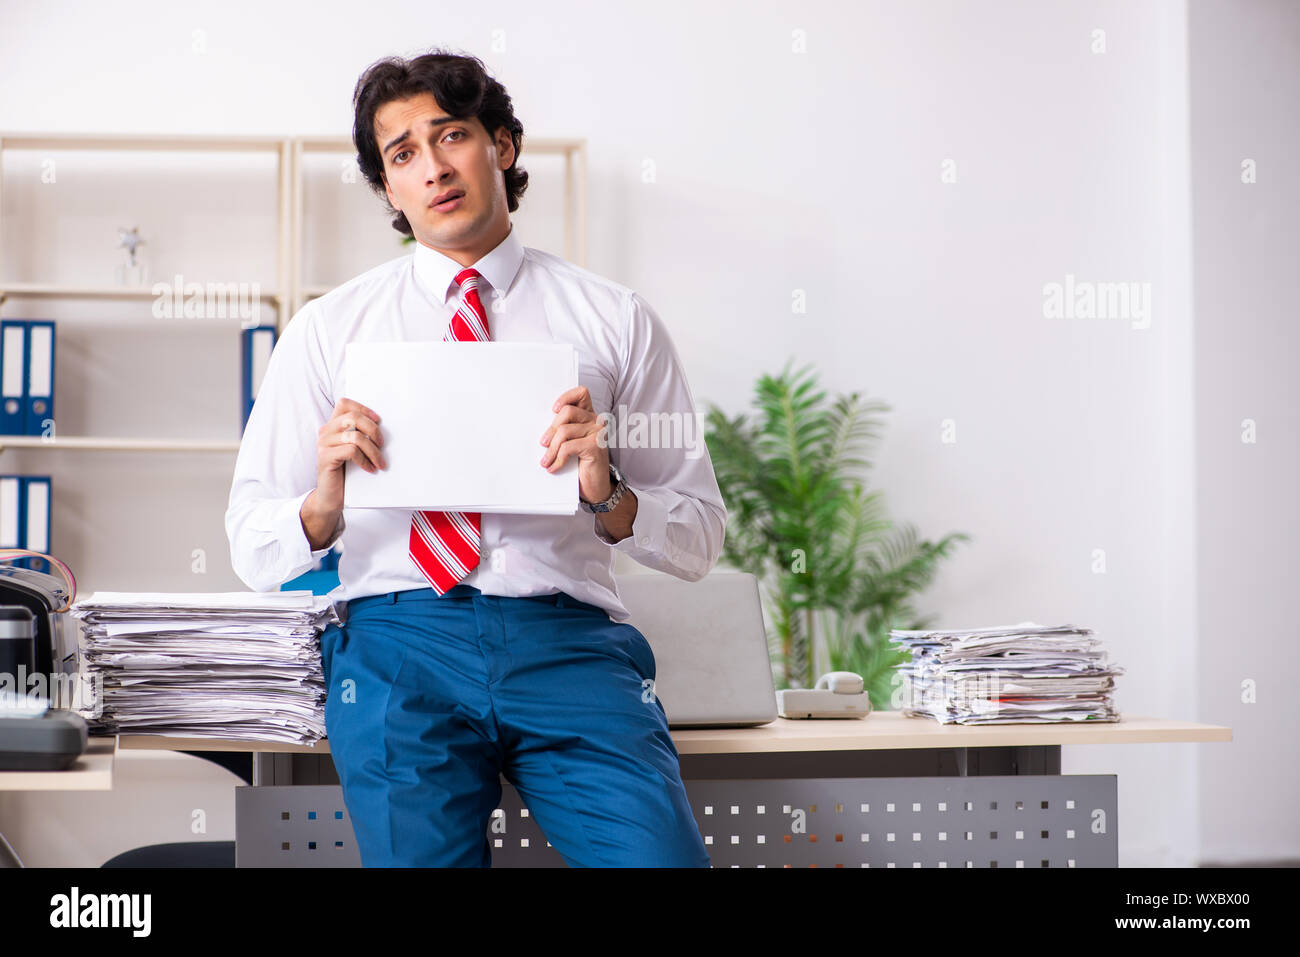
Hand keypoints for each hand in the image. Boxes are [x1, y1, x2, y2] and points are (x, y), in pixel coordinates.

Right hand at [315, 397, 385, 512]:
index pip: (344, 403)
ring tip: (380, 462)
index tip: (378, 420)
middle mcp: (326, 432)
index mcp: (333, 426)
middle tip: (382, 444)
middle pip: (353, 417)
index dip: (363, 408)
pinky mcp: (325, 457)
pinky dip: (365, 460)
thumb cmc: (346, 473)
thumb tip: (384, 427)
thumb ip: (361, 436)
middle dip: (373, 429)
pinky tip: (370, 469)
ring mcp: (324, 444)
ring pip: (356, 436)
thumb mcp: (355, 450)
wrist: (331, 497)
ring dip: (373, 450)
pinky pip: (351, 451)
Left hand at [539, 385, 610, 501]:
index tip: (553, 410)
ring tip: (545, 461)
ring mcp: (598, 432)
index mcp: (589, 416)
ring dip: (551, 449)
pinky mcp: (596, 446)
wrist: (595, 487)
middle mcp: (596, 421)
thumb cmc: (580, 464)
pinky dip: (557, 459)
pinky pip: (568, 447)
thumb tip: (542, 428)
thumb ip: (563, 429)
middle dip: (551, 429)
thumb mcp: (570, 442)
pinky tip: (554, 467)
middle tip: (543, 444)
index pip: (581, 394)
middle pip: (567, 412)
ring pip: (565, 431)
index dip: (566, 397)